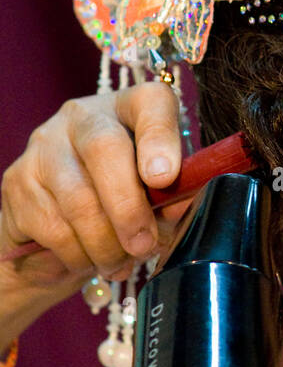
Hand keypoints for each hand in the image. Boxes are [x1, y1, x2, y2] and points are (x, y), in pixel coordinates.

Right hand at [0, 85, 190, 327]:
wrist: (57, 236)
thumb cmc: (124, 206)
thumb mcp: (157, 198)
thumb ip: (173, 200)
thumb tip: (181, 210)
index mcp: (130, 108)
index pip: (150, 102)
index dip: (160, 137)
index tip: (165, 177)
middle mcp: (83, 116)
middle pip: (105, 148)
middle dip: (128, 207)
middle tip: (143, 245)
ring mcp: (43, 145)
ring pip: (77, 198)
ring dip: (104, 245)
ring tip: (120, 264)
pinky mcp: (16, 180)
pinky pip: (52, 227)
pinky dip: (77, 255)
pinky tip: (89, 261)